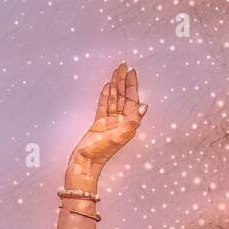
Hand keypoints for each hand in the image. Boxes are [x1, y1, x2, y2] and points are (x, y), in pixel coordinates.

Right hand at [70, 62, 146, 179]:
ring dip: (115, 85)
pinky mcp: (99, 123)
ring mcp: (109, 122)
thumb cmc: (100, 153)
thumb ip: (132, 122)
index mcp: (128, 123)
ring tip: (115, 72)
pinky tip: (107, 86)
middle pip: (123, 96)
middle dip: (123, 81)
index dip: (132, 85)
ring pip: (113, 99)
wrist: (84, 163)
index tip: (132, 72)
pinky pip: (103, 106)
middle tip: (123, 66)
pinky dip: (105, 95)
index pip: (132, 99)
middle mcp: (120, 121)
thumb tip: (144, 107)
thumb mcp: (119, 137)